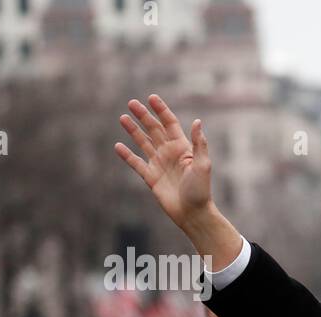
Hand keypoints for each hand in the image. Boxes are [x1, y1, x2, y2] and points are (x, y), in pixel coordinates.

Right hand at [115, 95, 212, 229]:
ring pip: (143, 143)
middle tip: (131, 103)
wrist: (193, 214)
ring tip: (122, 118)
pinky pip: (136, 163)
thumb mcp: (203, 165)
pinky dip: (127, 155)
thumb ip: (199, 143)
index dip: (161, 110)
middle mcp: (170, 153)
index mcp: (183, 148)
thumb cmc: (201, 190)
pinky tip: (118, 146)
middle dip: (143, 116)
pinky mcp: (151, 178)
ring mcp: (159, 164)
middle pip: (154, 130)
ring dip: (133, 131)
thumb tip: (197, 121)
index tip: (151, 98)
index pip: (170, 124)